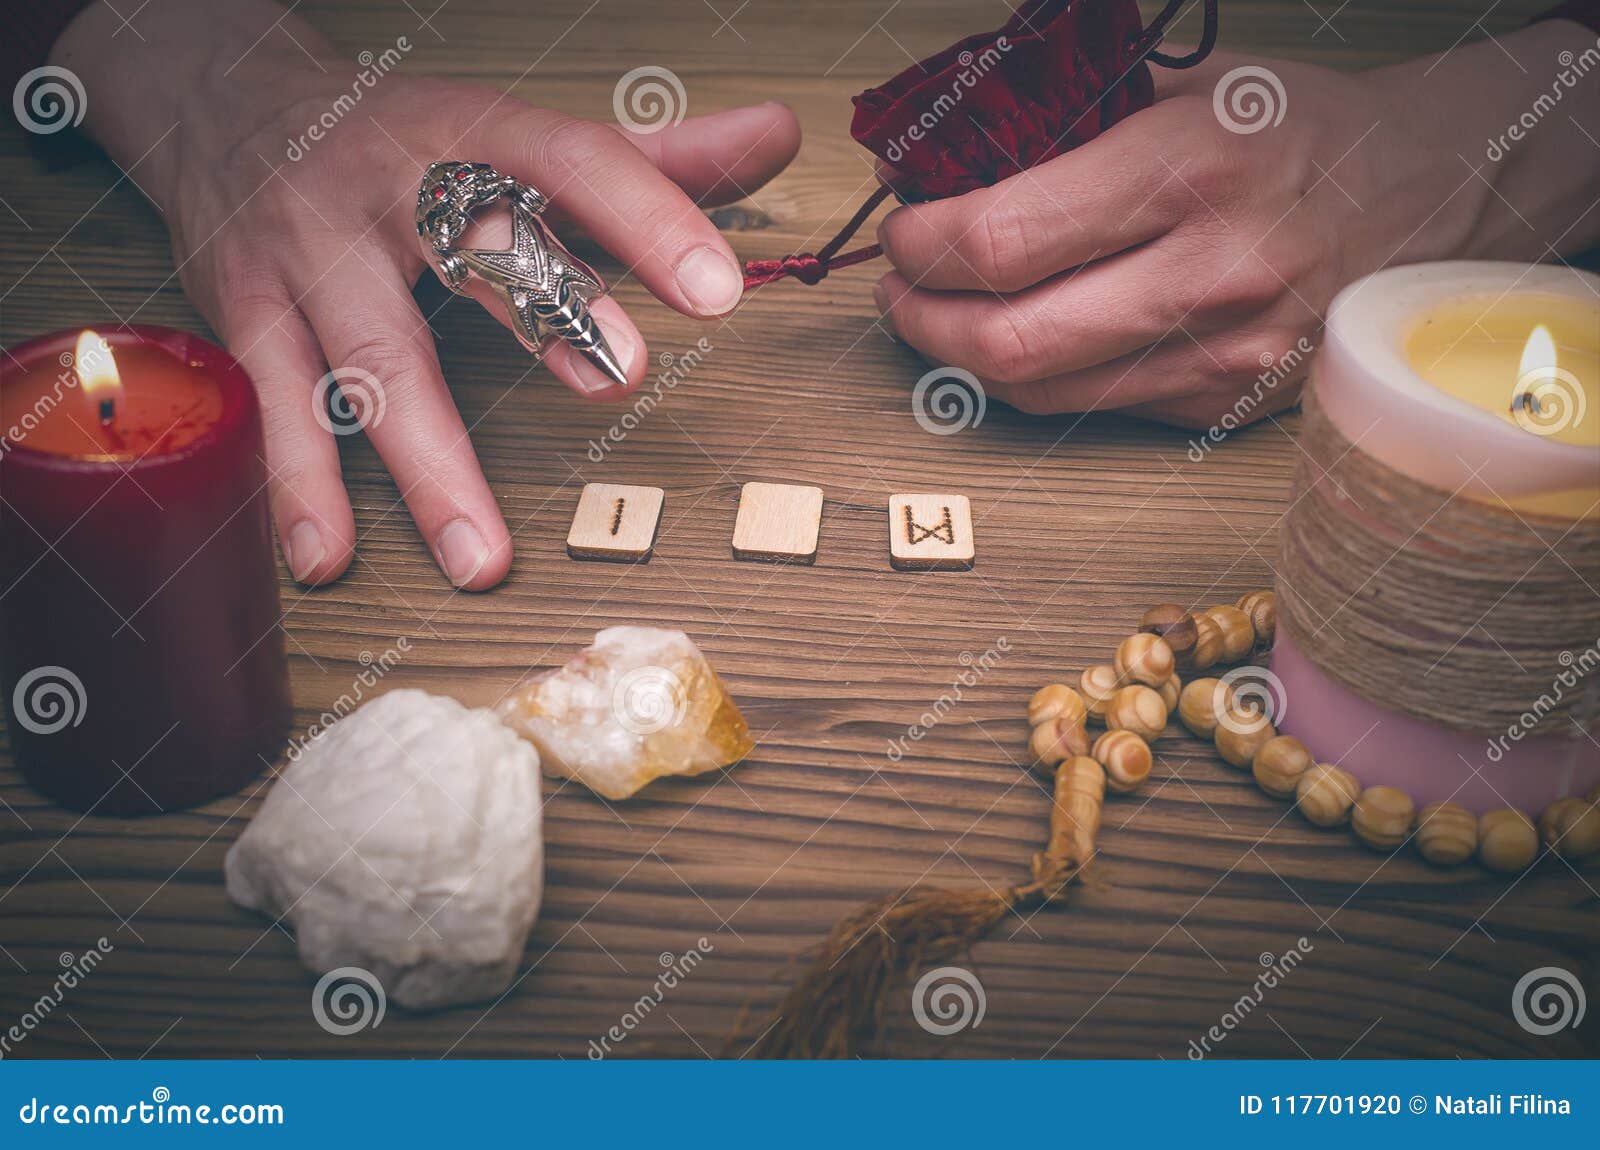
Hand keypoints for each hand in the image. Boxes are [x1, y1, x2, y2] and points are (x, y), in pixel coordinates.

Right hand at [52, 0, 798, 587]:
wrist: (228, 99)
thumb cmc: (409, 139)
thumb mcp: (524, 132)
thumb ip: (654, 157)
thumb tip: (778, 137)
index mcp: (477, 134)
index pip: (574, 162)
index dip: (648, 220)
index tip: (719, 289)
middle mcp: (393, 185)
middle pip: (474, 250)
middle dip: (547, 312)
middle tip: (620, 376)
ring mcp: (314, 250)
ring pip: (375, 357)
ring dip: (429, 462)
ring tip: (480, 557)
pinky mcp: (247, 309)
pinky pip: (280, 403)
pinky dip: (301, 482)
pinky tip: (327, 553)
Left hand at [873, 22, 1599, 428]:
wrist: (1430, 194)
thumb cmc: (1299, 131)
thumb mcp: (1189, 85)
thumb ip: (1065, 120)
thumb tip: (944, 154)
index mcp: (1188, 172)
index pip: (1002, 240)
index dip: (922, 245)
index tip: (903, 229)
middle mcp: (1206, 274)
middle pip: (1007, 339)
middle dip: (920, 319)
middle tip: (898, 289)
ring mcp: (1221, 352)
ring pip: (1040, 390)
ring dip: (962, 360)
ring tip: (938, 316)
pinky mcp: (1225, 402)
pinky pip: (1093, 409)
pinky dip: (1035, 380)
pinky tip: (1018, 341)